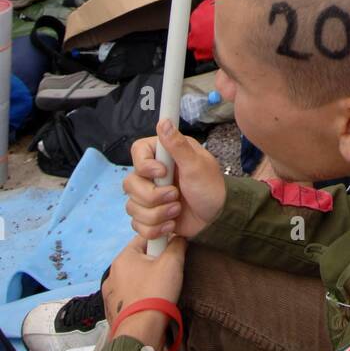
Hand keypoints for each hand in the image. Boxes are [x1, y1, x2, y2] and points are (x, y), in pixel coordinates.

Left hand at [104, 235, 186, 350]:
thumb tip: (179, 237)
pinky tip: (151, 303)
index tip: (172, 253)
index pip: (145, 239)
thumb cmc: (156, 294)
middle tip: (169, 273)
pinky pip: (129, 297)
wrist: (142, 331)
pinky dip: (139, 297)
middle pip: (139, 259)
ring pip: (134, 279)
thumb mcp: (172, 263)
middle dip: (155, 264)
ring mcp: (110, 294)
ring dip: (146, 281)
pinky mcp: (113, 310)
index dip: (162, 242)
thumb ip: (177, 244)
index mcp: (123, 258)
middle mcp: (112, 273)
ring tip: (161, 291)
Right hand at [123, 118, 226, 240]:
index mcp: (164, 155)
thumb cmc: (211, 187)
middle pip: (130, 184)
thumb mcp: (197, 165)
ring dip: (157, 214)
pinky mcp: (149, 215)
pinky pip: (137, 224)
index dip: (145, 165)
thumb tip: (163, 121)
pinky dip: (155, 228)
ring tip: (177, 211)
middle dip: (153, 196)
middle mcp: (153, 173)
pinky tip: (171, 225)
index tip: (162, 173)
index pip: (137, 151)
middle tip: (176, 197)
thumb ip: (178, 145)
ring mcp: (149, 195)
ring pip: (132, 207)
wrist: (217, 219)